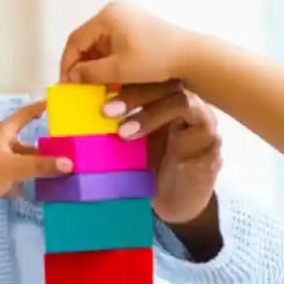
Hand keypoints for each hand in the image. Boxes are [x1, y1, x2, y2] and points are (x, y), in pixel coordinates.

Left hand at [0, 101, 71, 203]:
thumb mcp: (13, 168)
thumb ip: (41, 166)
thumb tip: (70, 163)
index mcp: (1, 133)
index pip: (24, 115)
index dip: (39, 109)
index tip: (55, 104)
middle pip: (24, 142)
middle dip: (43, 147)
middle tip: (65, 151)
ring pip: (18, 160)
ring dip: (33, 166)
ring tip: (55, 173)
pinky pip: (10, 175)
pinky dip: (22, 181)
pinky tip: (34, 191)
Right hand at [59, 2, 200, 84]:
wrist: (191, 56)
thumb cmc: (155, 60)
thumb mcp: (119, 70)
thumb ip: (90, 73)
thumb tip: (71, 76)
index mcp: (107, 17)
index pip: (75, 41)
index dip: (67, 64)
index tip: (65, 85)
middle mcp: (114, 13)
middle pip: (86, 42)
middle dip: (80, 66)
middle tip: (75, 88)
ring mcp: (125, 20)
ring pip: (99, 46)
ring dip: (94, 67)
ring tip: (91, 87)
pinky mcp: (135, 30)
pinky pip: (112, 47)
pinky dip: (107, 63)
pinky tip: (107, 80)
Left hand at [104, 81, 220, 224]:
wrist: (176, 205)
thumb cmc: (150, 172)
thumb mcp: (127, 149)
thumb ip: (110, 130)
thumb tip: (72, 117)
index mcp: (162, 100)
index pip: (146, 79)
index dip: (121, 81)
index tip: (95, 90)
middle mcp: (184, 105)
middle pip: (164, 83)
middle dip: (135, 92)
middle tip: (106, 111)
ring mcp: (202, 123)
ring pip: (183, 101)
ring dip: (152, 114)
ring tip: (125, 133)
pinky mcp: (211, 146)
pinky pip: (201, 133)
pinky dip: (177, 140)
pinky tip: (157, 152)